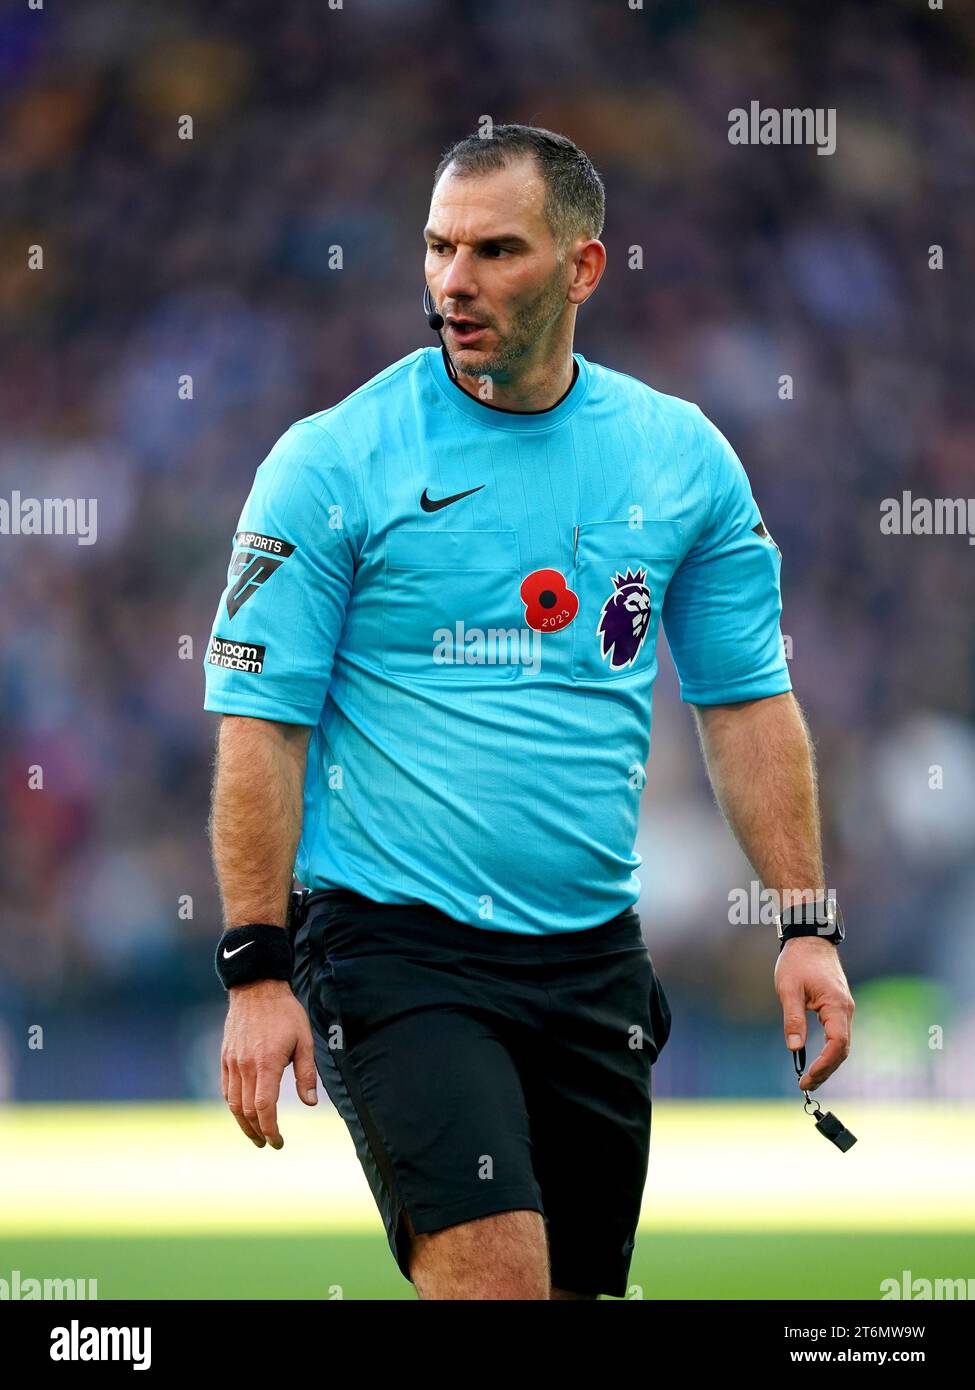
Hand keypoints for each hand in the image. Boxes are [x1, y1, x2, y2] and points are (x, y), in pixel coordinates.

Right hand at [221, 979, 318, 1147]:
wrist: (256, 988)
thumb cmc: (285, 1013)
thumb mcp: (304, 1039)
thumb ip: (306, 1073)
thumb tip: (311, 1103)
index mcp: (267, 1063)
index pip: (264, 1107)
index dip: (271, 1129)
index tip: (278, 1142)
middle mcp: (245, 1066)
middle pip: (247, 1111)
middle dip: (259, 1131)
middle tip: (270, 1142)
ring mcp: (232, 1062)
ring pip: (233, 1104)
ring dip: (244, 1124)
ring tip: (256, 1135)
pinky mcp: (225, 1057)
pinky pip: (226, 1089)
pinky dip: (234, 1106)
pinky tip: (243, 1112)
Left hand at [774, 936, 854, 1090]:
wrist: (809, 939)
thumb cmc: (798, 961)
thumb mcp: (788, 989)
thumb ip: (792, 1019)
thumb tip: (794, 1048)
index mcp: (836, 1006)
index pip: (837, 1044)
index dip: (824, 1064)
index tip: (806, 1078)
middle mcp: (846, 1010)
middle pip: (842, 1049)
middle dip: (826, 1070)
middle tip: (805, 1085)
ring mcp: (844, 1009)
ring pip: (842, 1044)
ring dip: (828, 1063)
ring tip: (810, 1079)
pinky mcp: (839, 1007)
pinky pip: (838, 1035)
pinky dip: (830, 1051)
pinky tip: (817, 1060)